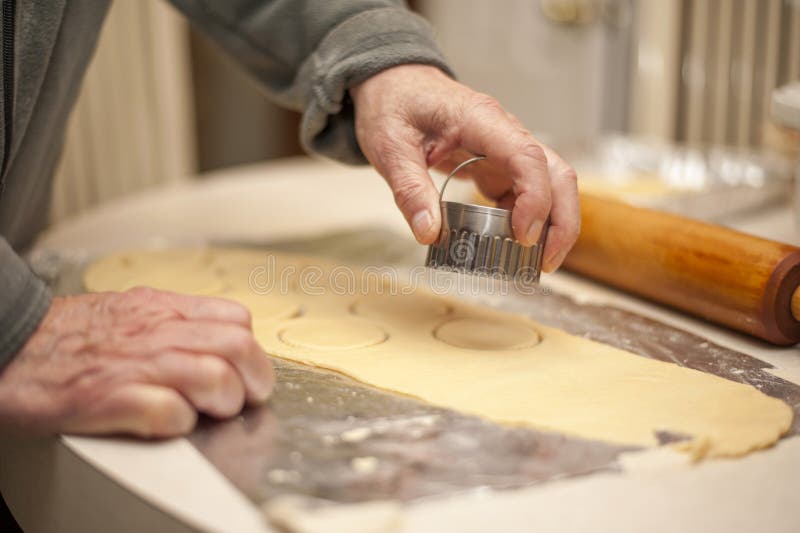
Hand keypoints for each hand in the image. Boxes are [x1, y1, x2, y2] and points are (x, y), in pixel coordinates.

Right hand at [0, 288, 273, 437]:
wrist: (8, 345)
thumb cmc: (66, 336)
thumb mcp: (129, 311)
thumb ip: (174, 322)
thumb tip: (216, 339)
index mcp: (164, 309)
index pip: (238, 319)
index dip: (250, 350)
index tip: (246, 371)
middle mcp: (158, 332)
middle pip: (239, 348)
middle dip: (252, 380)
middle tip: (240, 398)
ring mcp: (138, 365)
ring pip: (217, 378)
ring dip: (221, 403)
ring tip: (204, 412)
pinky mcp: (112, 399)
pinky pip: (172, 415)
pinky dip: (179, 425)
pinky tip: (166, 423)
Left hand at [351, 64, 579, 271]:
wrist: (394, 84)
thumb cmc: (394, 105)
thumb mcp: (390, 147)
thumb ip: (409, 189)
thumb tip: (429, 234)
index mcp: (480, 120)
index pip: (527, 155)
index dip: (535, 197)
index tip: (523, 235)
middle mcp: (503, 133)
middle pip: (556, 172)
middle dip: (562, 219)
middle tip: (546, 262)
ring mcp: (505, 150)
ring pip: (550, 184)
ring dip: (552, 223)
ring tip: (536, 264)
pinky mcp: (498, 165)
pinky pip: (525, 192)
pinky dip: (526, 220)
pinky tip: (512, 245)